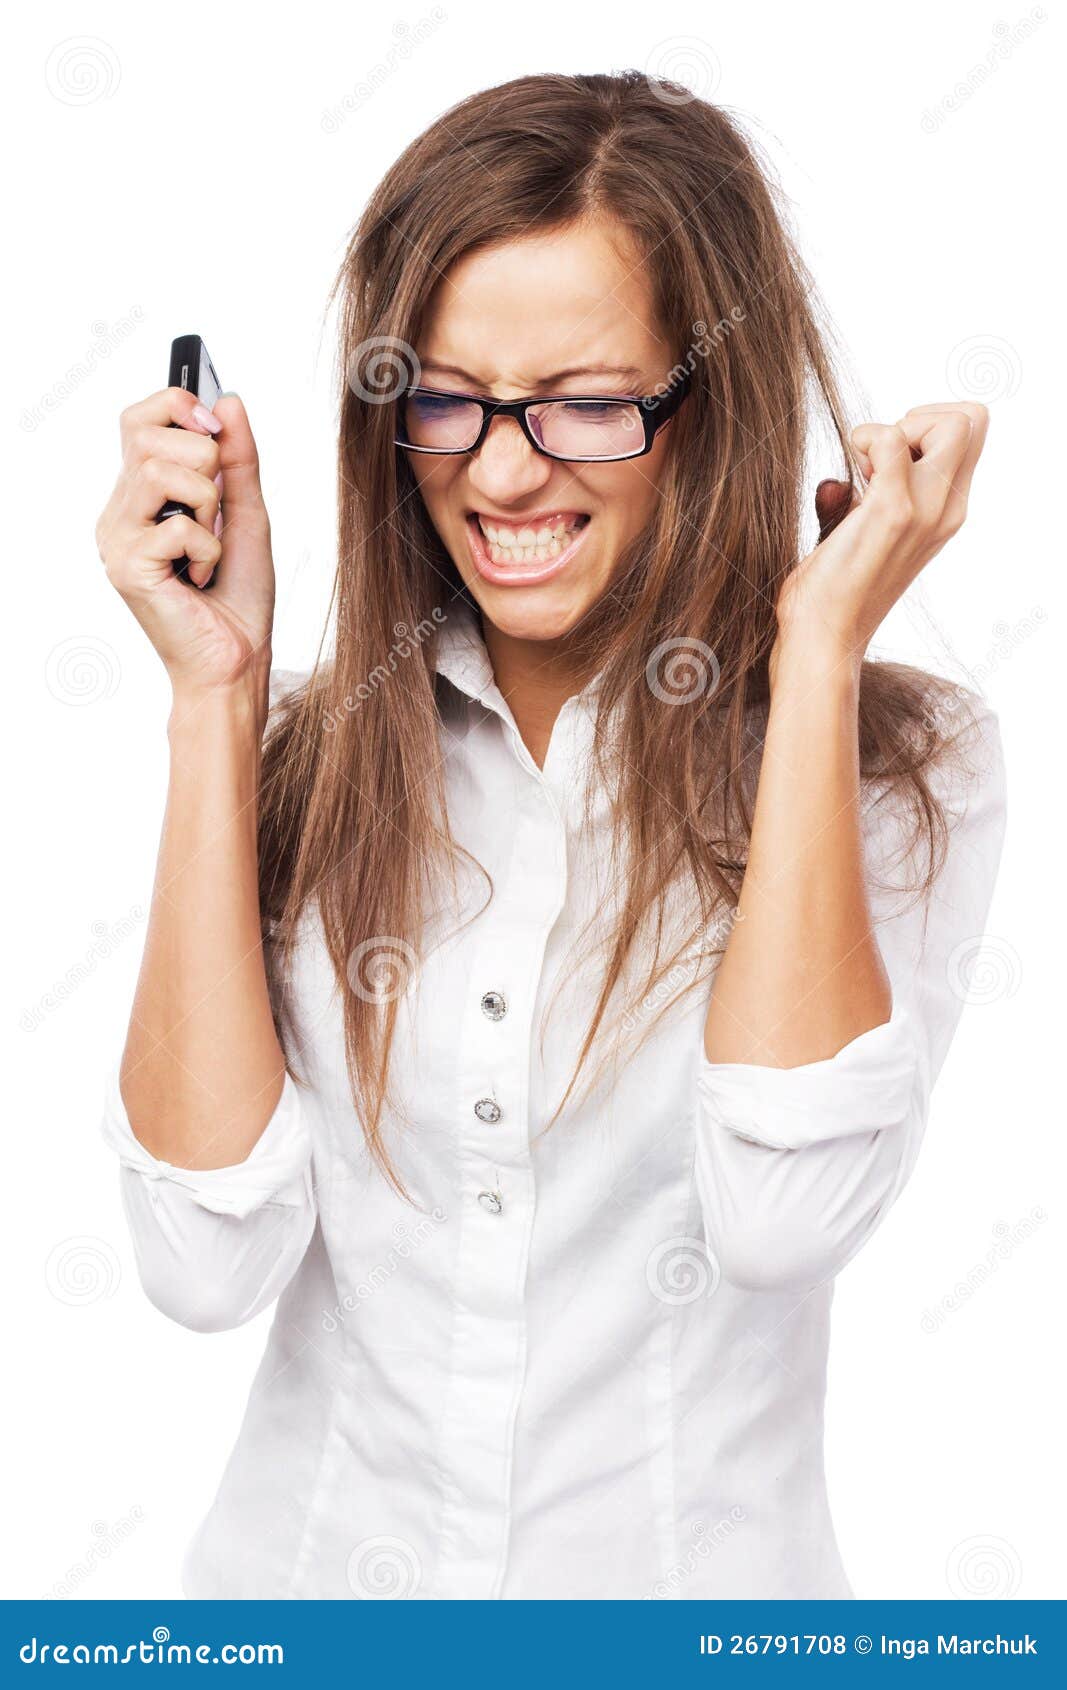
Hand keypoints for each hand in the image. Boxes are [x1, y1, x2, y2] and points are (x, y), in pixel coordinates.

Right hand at [95, 388, 275, 704]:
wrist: (237, 661)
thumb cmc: (238, 597)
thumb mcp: (247, 514)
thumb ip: (238, 459)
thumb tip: (228, 401)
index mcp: (141, 495)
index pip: (138, 419)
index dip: (177, 406)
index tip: (216, 430)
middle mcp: (120, 512)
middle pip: (145, 435)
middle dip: (203, 461)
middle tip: (218, 509)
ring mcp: (117, 540)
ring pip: (155, 470)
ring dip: (207, 503)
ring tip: (211, 544)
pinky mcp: (127, 568)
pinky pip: (175, 526)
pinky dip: (208, 548)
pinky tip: (202, 576)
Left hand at [771, 401, 988, 674]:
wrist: (823, 639)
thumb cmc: (832, 594)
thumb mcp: (863, 540)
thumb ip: (860, 505)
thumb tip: (835, 484)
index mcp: (947, 513)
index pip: (971, 435)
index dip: (928, 427)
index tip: (886, 462)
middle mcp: (948, 510)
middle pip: (974, 419)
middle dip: (922, 417)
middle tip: (880, 458)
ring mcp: (927, 510)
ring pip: (952, 422)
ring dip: (898, 427)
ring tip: (866, 469)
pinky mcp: (892, 511)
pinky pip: (892, 439)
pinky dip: (865, 439)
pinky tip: (849, 477)